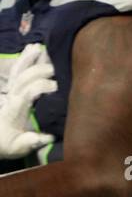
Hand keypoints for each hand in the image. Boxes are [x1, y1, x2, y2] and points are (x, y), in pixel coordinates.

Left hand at [0, 44, 55, 158]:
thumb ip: (29, 142)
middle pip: (24, 78)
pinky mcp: (11, 86)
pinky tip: (33, 48)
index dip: (40, 87)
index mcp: (14, 112)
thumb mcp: (18, 148)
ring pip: (19, 70)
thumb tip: (46, 136)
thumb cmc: (9, 143)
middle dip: (40, 72)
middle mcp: (12, 97)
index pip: (26, 94)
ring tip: (41, 48)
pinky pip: (16, 68)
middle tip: (57, 70)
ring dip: (30, 59)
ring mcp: (10, 90)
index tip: (57, 88)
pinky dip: (24, 58)